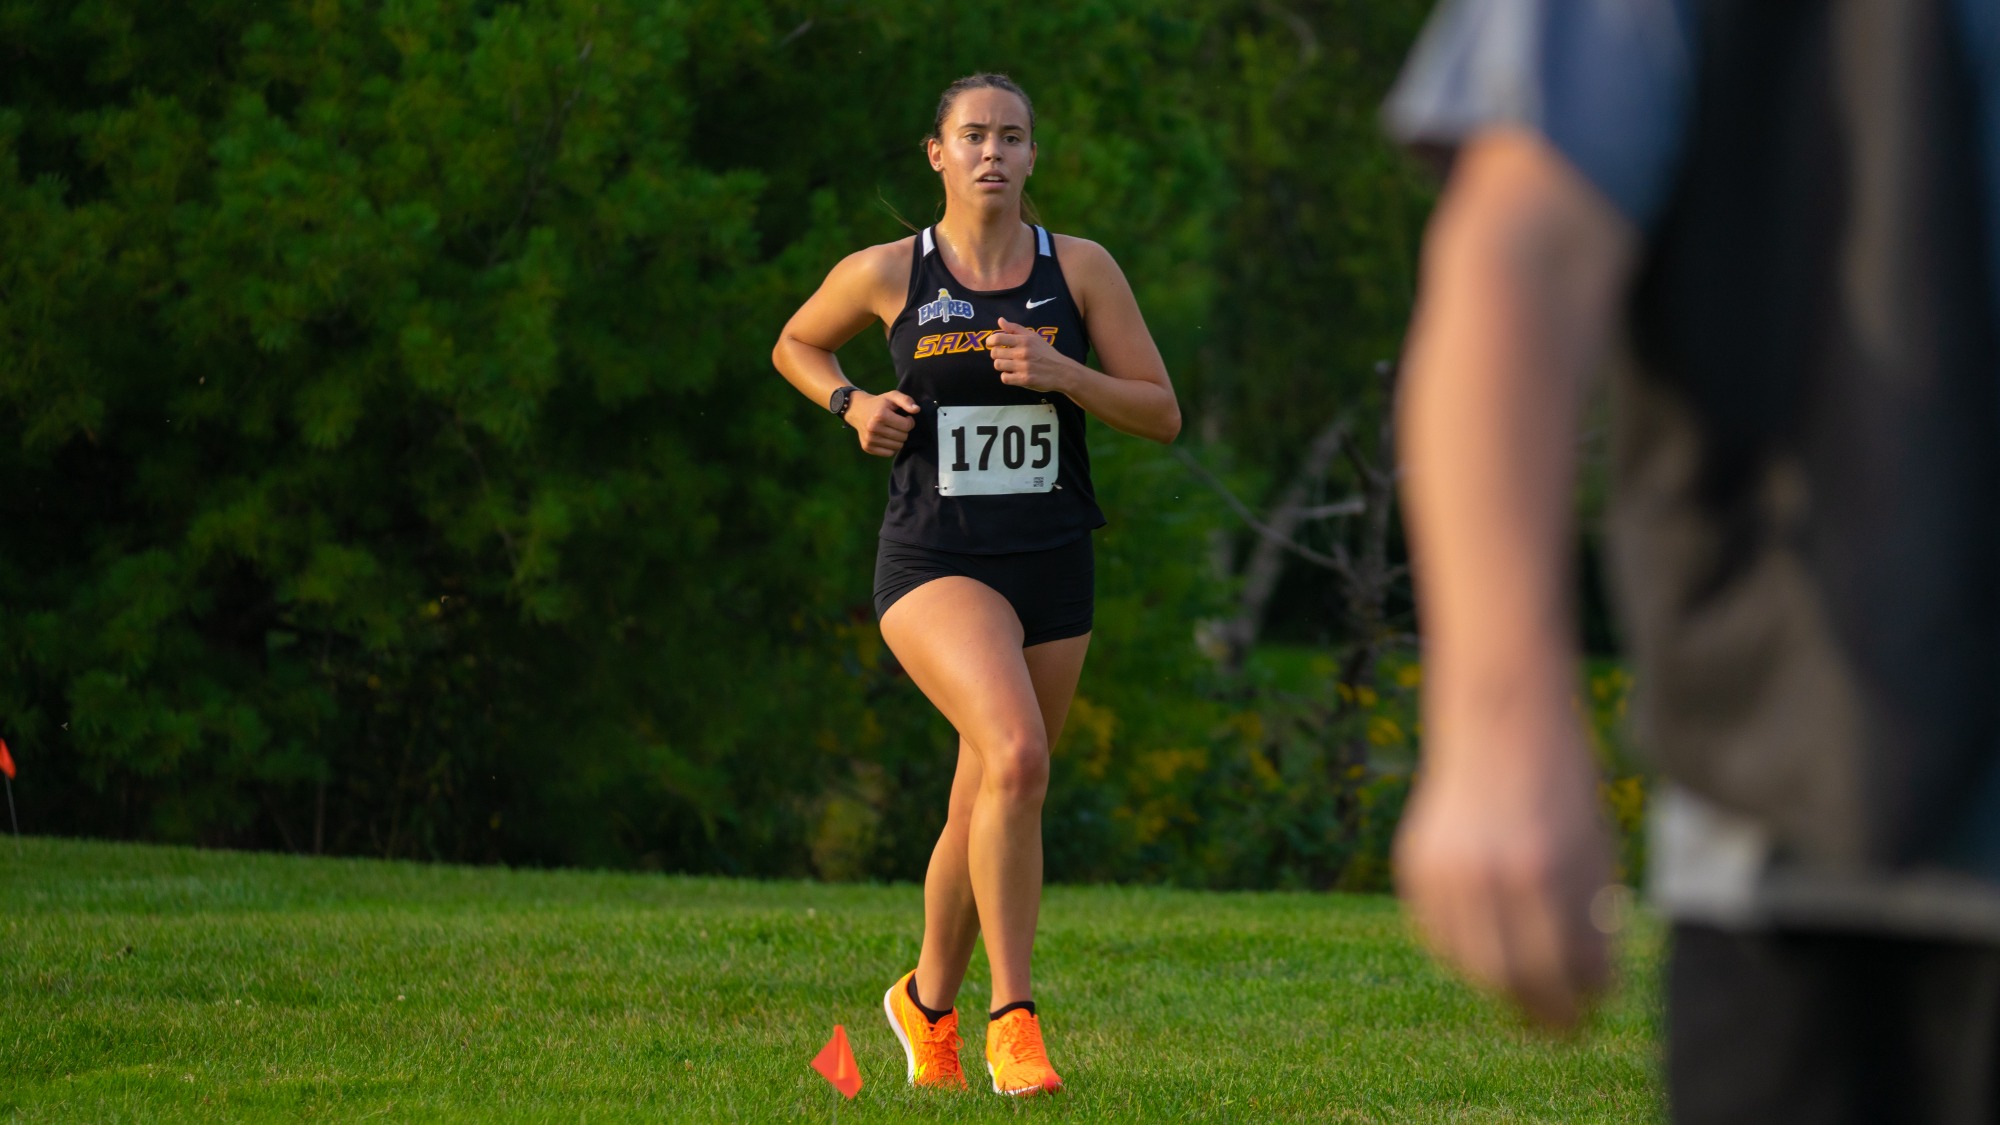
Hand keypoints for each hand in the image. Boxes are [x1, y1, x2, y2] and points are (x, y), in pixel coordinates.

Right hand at [845, 389, 918, 456]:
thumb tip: (917, 410)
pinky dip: (891, 447)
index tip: (904, 417)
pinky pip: (889, 453)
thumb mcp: (892, 396)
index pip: (907, 426)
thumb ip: (906, 400)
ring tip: (892, 430)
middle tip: (897, 424)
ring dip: (898, 439)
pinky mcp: (867, 447)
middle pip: (903, 437)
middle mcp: (873, 428)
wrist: (857, 410)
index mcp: (880, 415)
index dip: (909, 421)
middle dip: (904, 430)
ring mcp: (869, 439)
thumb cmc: (879, 403)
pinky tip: (887, 437)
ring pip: (898, 447)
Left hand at [989, 317, 1074, 392]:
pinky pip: (1004, 378)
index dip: (990, 341)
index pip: (997, 338)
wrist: (1062, 371)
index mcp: (1024, 340)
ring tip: (1010, 365)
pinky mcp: (1024, 380)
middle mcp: (1023, 353)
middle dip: (996, 354)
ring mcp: (1023, 367)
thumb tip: (1000, 320)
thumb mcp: (1033, 337)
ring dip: (1002, 366)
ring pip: (998, 365)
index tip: (991, 344)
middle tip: (1004, 356)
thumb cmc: (1046, 353)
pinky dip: (1007, 376)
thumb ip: (1015, 328)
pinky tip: (1013, 374)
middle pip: (994, 353)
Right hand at [1394, 682, 1613, 1028]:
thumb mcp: (1592, 850)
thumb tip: (1593, 990)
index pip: (1559, 973)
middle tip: (1560, 1028)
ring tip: (1529, 992)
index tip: (1586, 1022)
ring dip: (1502, 987)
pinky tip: (1492, 949)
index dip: (1575, 1007)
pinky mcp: (1414, 866)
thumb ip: (1590, 919)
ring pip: (1469, 964)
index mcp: (1542, 873)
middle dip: (1539, 1011)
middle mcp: (1485, 876)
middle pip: (1509, 980)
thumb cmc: (1561, 782)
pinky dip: (1467, 952)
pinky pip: (1440, 934)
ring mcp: (1442, 871)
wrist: (1500, 716)